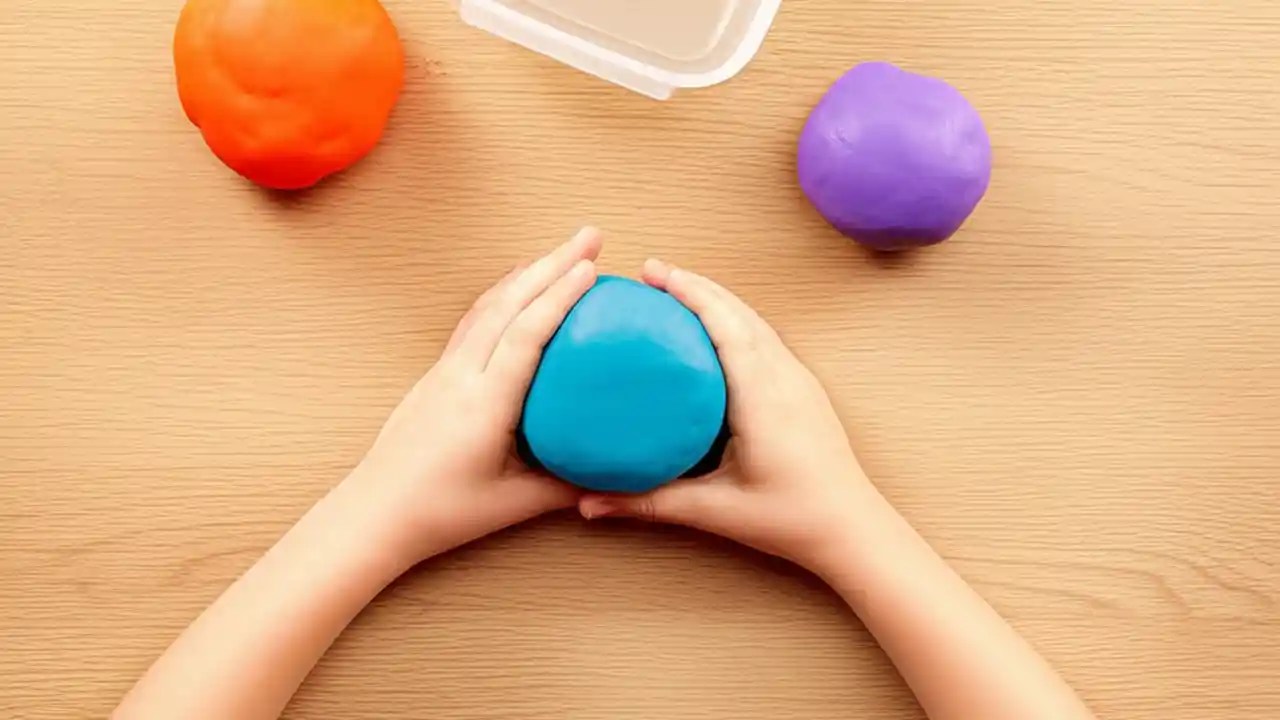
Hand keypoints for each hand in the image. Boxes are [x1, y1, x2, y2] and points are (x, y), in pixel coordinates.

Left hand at [349, 228, 601, 564]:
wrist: (376, 513)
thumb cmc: (444, 512)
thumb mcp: (516, 503)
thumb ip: (569, 483)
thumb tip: (619, 470)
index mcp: (485, 404)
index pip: (526, 334)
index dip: (560, 296)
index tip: (591, 268)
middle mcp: (462, 375)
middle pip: (510, 303)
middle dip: (552, 263)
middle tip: (591, 236)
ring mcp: (445, 370)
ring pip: (488, 305)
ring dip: (528, 272)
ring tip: (562, 253)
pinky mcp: (436, 374)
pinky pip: (473, 320)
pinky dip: (502, 294)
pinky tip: (517, 287)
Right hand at [578, 259, 875, 574]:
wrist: (851, 529)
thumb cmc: (789, 519)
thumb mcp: (714, 511)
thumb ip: (648, 503)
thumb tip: (587, 505)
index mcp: (762, 397)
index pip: (724, 325)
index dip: (688, 292)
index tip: (651, 273)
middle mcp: (784, 377)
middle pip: (738, 311)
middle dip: (694, 285)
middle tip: (649, 272)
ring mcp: (799, 380)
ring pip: (755, 321)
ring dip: (717, 299)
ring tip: (675, 290)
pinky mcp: (804, 390)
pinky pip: (767, 339)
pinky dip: (735, 321)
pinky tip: (712, 330)